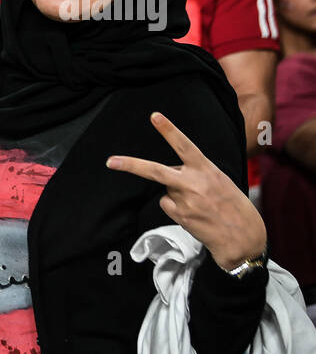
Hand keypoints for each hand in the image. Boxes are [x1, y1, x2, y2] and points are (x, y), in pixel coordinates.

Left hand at [106, 111, 266, 269]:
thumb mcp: (221, 181)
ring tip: (200, 204)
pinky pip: (167, 204)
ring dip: (177, 194)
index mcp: (208, 170)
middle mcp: (193, 183)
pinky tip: (194, 214)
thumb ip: (197, 174)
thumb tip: (175, 174)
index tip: (154, 116)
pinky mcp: (180, 216)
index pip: (185, 145)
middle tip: (110, 161)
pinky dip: (176, 208)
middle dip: (130, 165)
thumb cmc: (234, 207)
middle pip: (155, 170)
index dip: (169, 130)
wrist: (242, 237)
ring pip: (166, 190)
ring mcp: (185, 201)